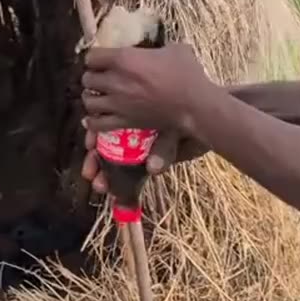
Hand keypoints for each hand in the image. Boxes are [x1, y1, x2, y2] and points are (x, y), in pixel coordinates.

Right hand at [81, 126, 206, 193]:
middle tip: (89, 172)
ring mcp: (139, 145)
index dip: (94, 133)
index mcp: (133, 111)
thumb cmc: (191, 116)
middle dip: (94, 159)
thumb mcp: (175, 128)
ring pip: (112, 159)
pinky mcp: (147, 161)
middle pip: (105, 142)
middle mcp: (133, 129)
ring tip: (100, 186)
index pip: (105, 120)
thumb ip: (164, 148)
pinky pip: (127, 172)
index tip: (89, 147)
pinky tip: (110, 189)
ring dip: (102, 172)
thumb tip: (152, 169)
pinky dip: (116, 181)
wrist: (209, 120)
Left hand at [82, 43, 210, 135]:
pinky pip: (97, 124)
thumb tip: (154, 52)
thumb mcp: (173, 49)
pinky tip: (93, 118)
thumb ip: (155, 49)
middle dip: (92, 77)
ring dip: (91, 97)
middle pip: (87, 78)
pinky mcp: (124, 122)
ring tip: (98, 97)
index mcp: (123, 59)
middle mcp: (115, 81)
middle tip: (101, 78)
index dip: (95, 57)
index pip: (92, 56)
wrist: (194, 104)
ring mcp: (117, 104)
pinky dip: (92, 121)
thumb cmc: (187, 73)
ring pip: (88, 101)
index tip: (102, 60)